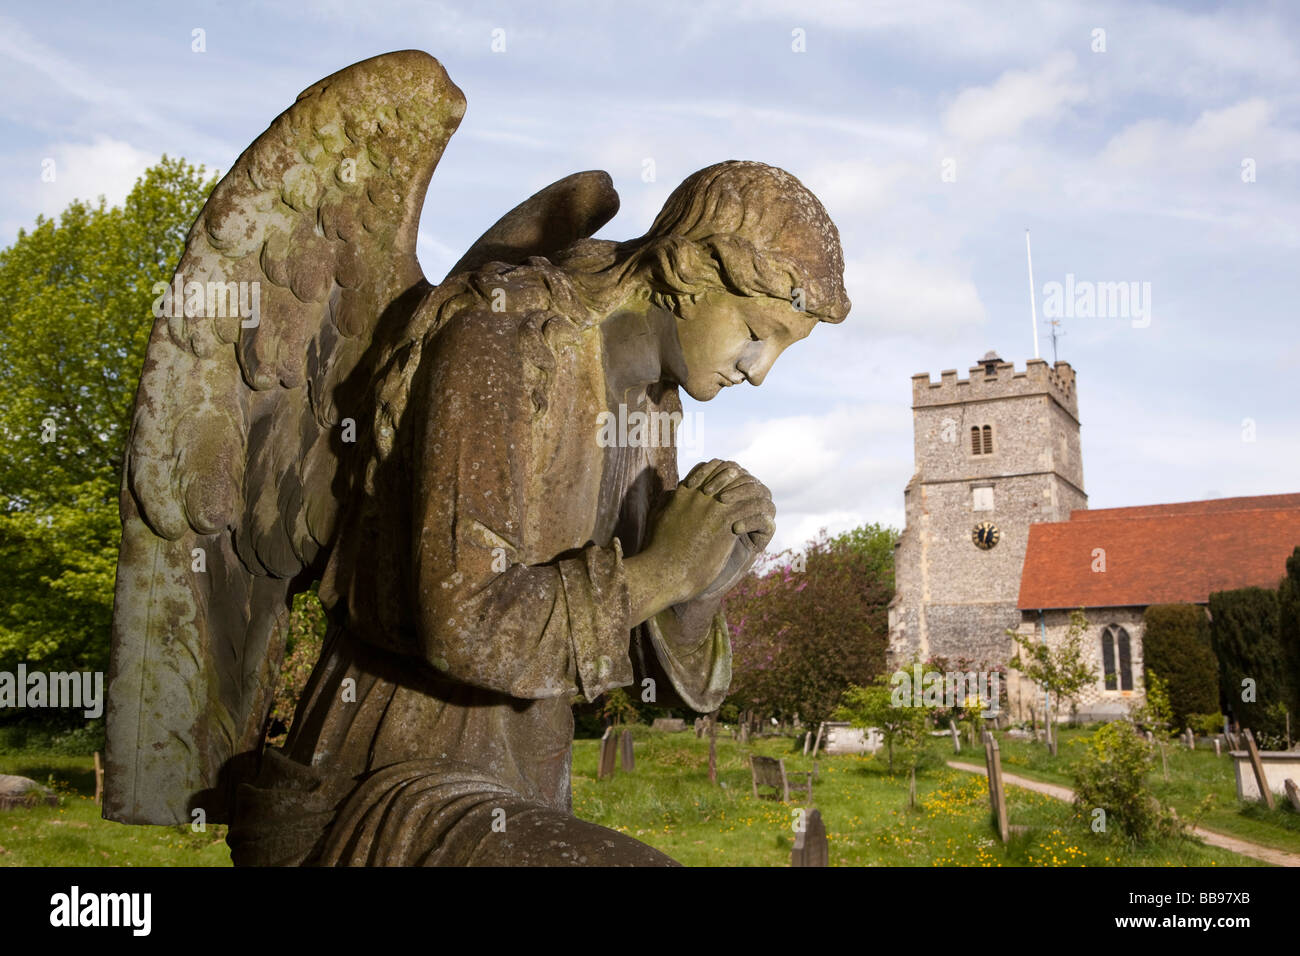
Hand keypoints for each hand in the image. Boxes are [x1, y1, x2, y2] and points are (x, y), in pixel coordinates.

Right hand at [637, 462, 768, 602]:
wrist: (663, 570)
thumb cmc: (657, 548)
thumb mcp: (657, 517)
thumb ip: (666, 501)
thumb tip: (672, 493)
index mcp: (684, 491)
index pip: (707, 467)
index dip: (721, 472)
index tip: (731, 483)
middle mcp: (699, 495)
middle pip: (728, 472)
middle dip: (740, 481)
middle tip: (750, 492)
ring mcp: (713, 508)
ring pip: (742, 489)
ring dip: (751, 497)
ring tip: (756, 507)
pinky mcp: (724, 525)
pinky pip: (748, 511)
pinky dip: (753, 516)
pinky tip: (754, 524)